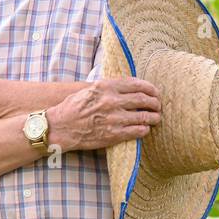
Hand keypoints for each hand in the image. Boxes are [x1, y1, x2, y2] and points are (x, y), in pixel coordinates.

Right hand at [46, 77, 161, 150]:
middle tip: (158, 105)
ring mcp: (114, 118)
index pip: (137, 84)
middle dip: (155, 103)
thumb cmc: (72, 108)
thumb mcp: (89, 90)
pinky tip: (145, 129)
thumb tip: (126, 86)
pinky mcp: (114, 134)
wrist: (60, 127)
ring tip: (156, 118)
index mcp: (106, 86)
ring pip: (144, 116)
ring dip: (154, 117)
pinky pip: (138, 131)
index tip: (154, 92)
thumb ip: (108, 87)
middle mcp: (112, 101)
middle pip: (144, 99)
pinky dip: (145, 130)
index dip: (150, 88)